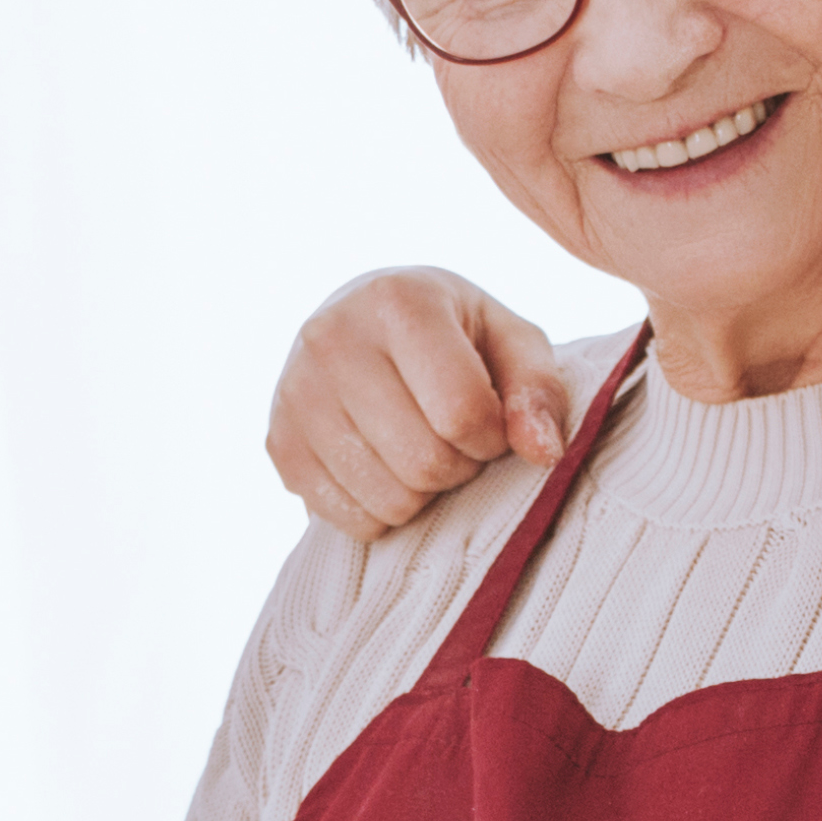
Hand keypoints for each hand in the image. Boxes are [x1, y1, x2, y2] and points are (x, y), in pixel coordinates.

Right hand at [265, 267, 569, 537]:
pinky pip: (348, 519)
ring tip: (420, 449)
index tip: (490, 422)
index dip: (492, 437)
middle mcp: (332, 337)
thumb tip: (543, 452)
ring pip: (387, 498)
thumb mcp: (511, 342)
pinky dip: (381, 511)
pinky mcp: (278, 441)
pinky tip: (385, 468)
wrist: (365, 324)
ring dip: (423, 493)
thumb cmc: (455, 339)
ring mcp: (295, 391)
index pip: (461, 411)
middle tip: (455, 441)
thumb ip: (539, 391)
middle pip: (423, 462)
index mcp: (397, 301)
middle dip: (458, 467)